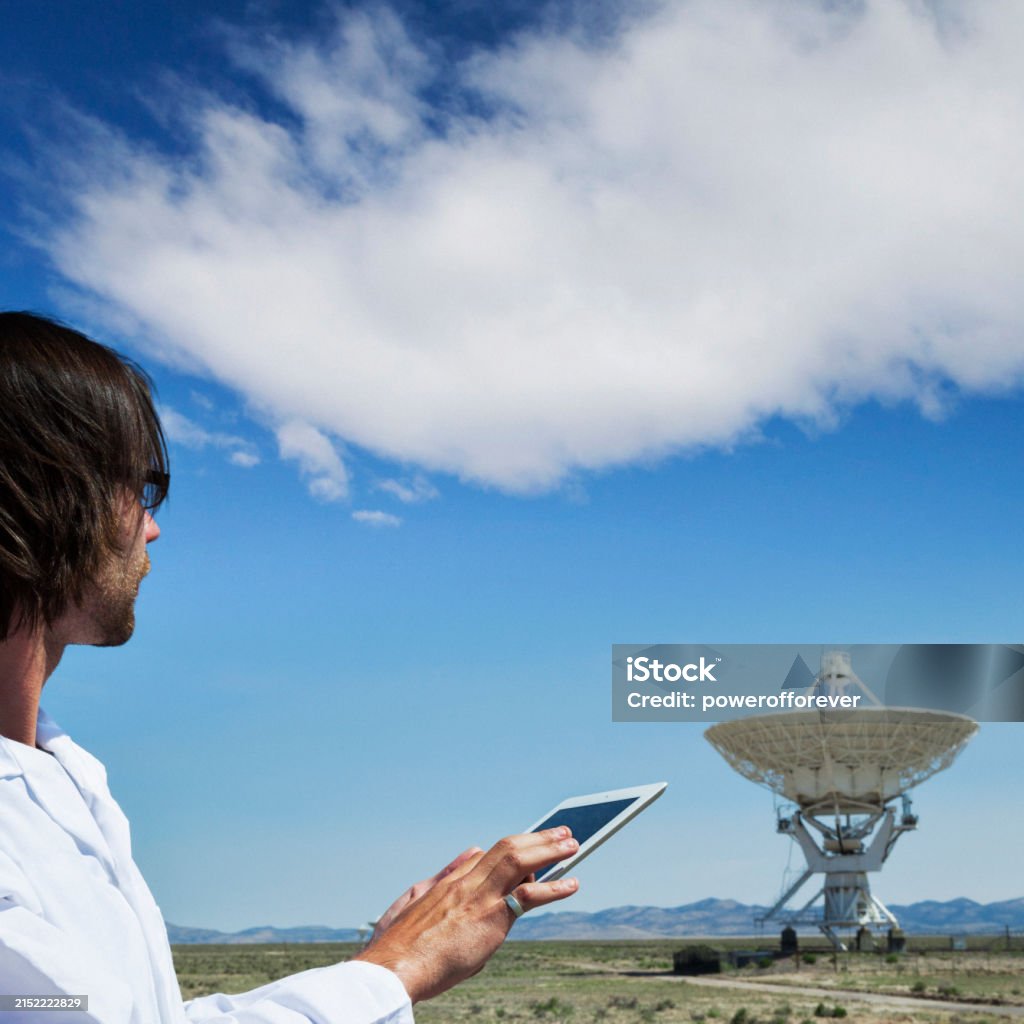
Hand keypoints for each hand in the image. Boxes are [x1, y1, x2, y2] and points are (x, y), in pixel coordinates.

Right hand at [355, 827, 579, 1002]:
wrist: (394, 967)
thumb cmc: (399, 946)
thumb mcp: (414, 903)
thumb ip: (444, 878)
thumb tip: (469, 854)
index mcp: (448, 882)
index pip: (486, 856)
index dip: (512, 849)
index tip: (528, 844)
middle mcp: (466, 882)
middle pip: (507, 848)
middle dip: (537, 838)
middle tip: (561, 832)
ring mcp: (479, 897)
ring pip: (519, 859)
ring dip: (549, 849)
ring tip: (572, 844)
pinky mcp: (491, 917)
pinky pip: (529, 895)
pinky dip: (553, 887)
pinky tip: (571, 884)